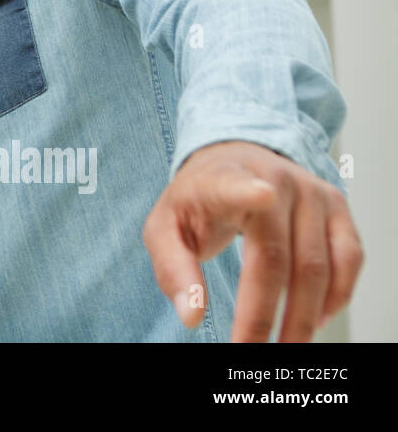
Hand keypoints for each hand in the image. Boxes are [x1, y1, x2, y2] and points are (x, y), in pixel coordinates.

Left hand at [142, 140, 362, 341]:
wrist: (232, 162)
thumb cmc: (197, 202)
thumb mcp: (165, 228)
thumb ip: (173, 269)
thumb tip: (191, 316)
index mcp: (221, 179)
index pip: (233, 185)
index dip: (247, 192)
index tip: (261, 196)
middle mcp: (272, 178)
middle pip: (276, 257)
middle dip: (264, 314)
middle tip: (250, 352)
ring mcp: (310, 191)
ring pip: (318, 265)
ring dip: (304, 316)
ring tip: (286, 347)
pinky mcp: (336, 204)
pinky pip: (349, 257)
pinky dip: (337, 296)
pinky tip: (316, 319)